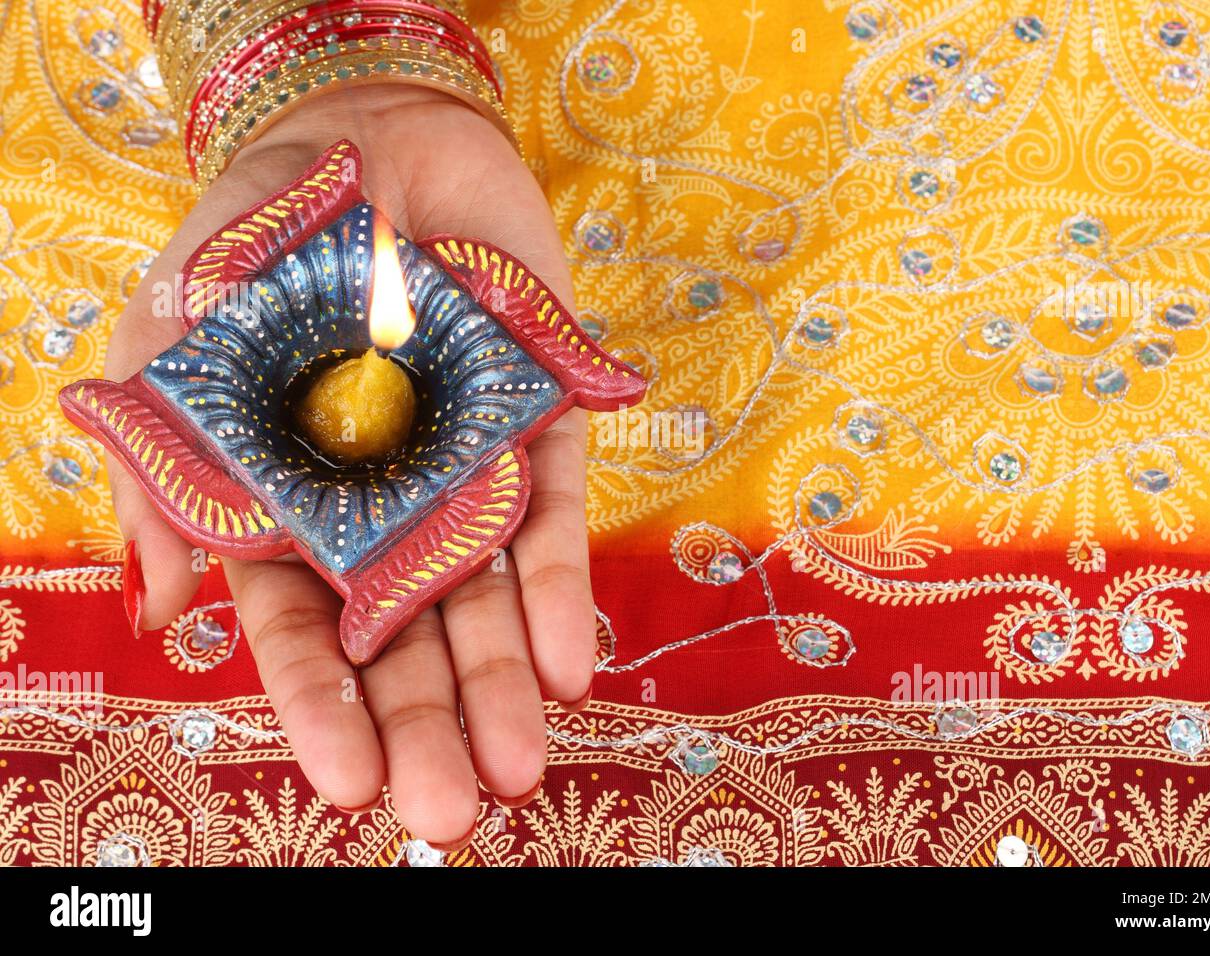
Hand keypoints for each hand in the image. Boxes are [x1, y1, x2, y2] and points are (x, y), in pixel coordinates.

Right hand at [106, 85, 594, 844]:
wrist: (361, 133)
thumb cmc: (254, 236)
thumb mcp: (171, 335)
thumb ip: (160, 469)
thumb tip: (164, 613)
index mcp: (290, 509)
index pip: (299, 630)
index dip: (319, 707)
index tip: (346, 788)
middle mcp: (383, 511)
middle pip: (402, 639)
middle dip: (425, 725)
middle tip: (453, 813)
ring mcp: (466, 474)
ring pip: (486, 600)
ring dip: (502, 683)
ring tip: (520, 768)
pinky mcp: (541, 428)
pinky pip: (556, 517)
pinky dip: (564, 585)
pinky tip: (574, 662)